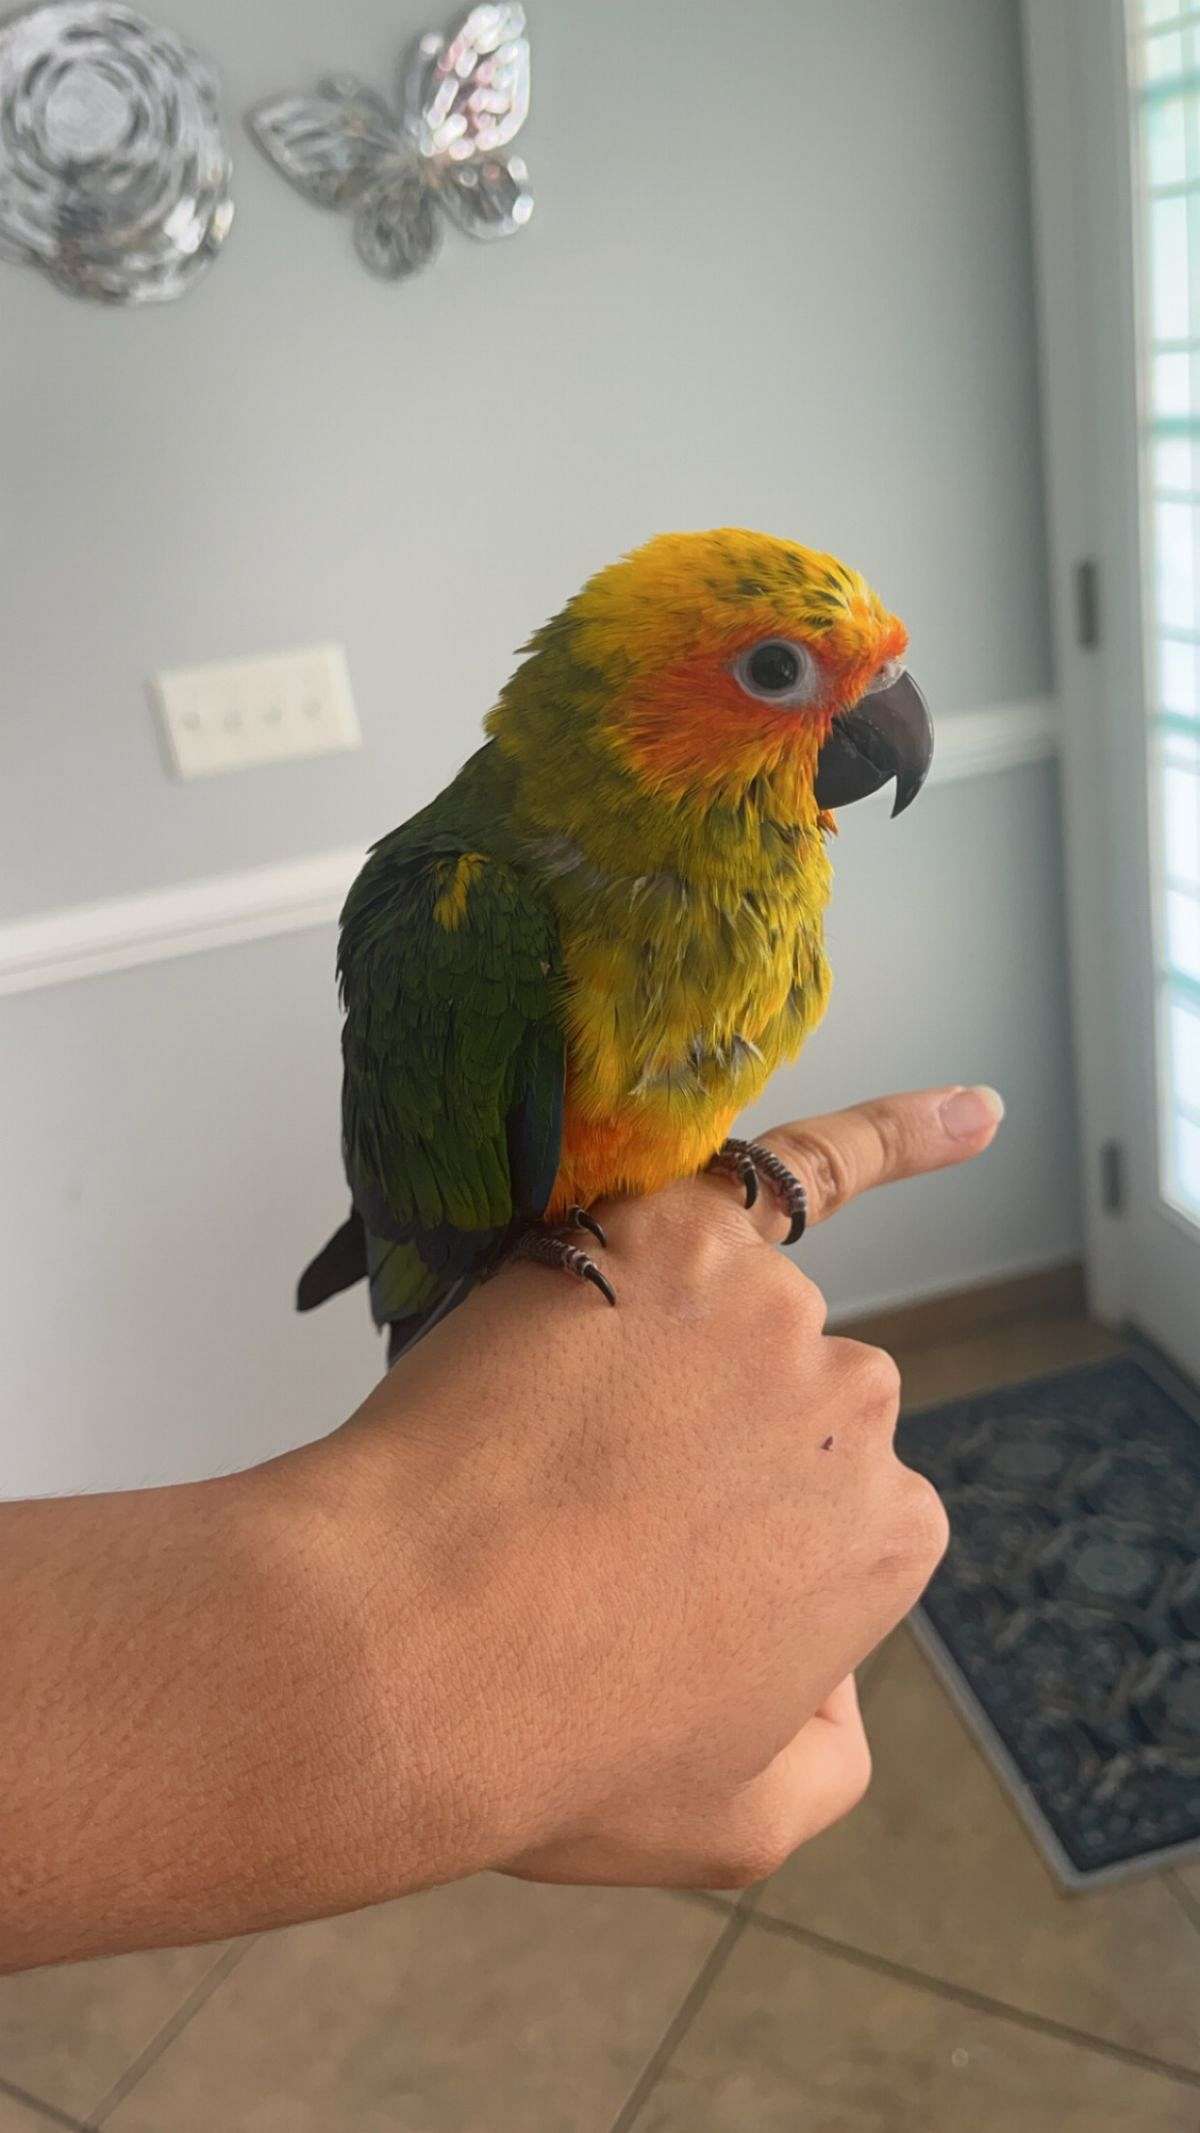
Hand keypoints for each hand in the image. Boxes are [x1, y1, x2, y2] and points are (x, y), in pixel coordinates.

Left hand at [303, 1084, 1001, 1894]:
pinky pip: (795, 1167)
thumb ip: (827, 1756)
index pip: (827, 1515)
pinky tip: (976, 1117)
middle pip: (784, 1404)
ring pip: (732, 1314)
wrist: (401, 1644)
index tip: (636, 1587)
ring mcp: (768, 1312)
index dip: (721, 1551)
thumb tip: (835, 1684)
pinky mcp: (667, 1235)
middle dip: (700, 1453)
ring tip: (544, 1445)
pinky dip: (898, 1135)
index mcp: (887, 1538)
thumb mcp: (731, 1827)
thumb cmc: (551, 1747)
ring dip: (662, 1356)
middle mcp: (858, 1411)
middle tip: (574, 1522)